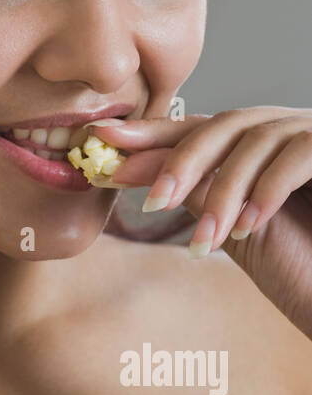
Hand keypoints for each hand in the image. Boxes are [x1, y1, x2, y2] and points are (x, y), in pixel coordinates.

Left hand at [90, 107, 311, 340]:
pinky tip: (248, 227)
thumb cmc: (304, 270)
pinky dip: (267, 189)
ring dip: (224, 190)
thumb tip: (128, 169)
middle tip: (148, 198)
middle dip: (181, 157)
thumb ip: (196, 194)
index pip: (201, 128)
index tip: (103, 141)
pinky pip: (300, 155)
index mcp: (262, 146)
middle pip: (226, 123)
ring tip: (206, 239)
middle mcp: (291, 131)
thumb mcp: (235, 229)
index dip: (152, 132)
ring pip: (257, 139)